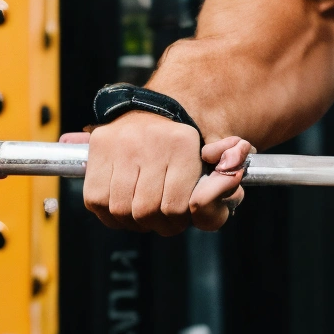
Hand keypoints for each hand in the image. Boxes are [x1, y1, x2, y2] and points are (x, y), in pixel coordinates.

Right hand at [68, 118, 249, 235]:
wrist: (150, 109)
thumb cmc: (184, 144)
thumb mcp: (216, 154)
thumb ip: (230, 170)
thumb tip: (236, 166)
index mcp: (183, 143)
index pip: (178, 206)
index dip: (178, 221)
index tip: (180, 219)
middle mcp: (150, 142)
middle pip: (147, 211)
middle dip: (155, 224)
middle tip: (162, 222)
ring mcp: (121, 145)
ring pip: (120, 209)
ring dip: (131, 221)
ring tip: (141, 217)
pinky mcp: (99, 149)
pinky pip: (97, 199)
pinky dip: (108, 213)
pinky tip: (121, 209)